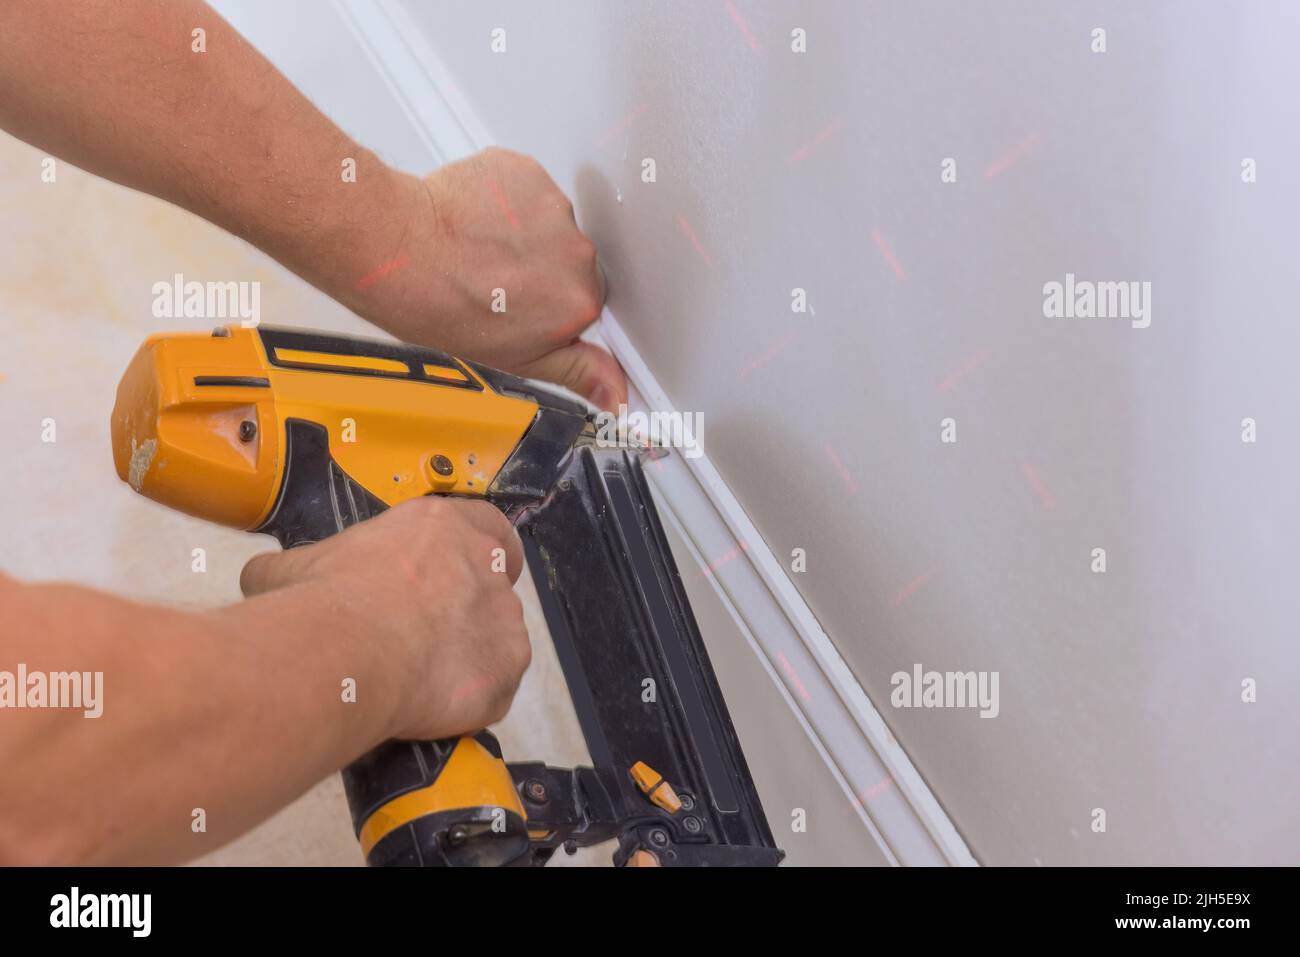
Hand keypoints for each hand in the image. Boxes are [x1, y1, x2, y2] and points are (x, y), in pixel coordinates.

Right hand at [239, 497, 530, 740]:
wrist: (347, 652)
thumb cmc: (322, 601)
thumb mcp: (290, 568)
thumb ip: (294, 567)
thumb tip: (266, 577)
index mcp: (439, 526)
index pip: (487, 525)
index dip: (482, 549)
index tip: (465, 572)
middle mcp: (482, 563)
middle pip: (494, 582)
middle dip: (470, 606)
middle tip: (431, 634)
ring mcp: (502, 614)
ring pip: (498, 636)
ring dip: (470, 653)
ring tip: (423, 679)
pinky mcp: (508, 665)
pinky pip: (498, 684)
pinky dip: (473, 696)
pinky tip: (436, 705)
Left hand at [349, 148, 626, 411]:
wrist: (400, 252)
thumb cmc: (445, 306)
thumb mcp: (518, 360)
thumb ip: (577, 371)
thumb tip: (615, 392)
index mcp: (580, 301)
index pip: (586, 300)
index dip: (552, 304)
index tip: (526, 305)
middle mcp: (576, 252)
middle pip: (570, 258)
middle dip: (541, 267)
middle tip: (498, 281)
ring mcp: (552, 208)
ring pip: (547, 221)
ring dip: (521, 232)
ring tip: (481, 249)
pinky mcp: (526, 173)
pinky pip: (525, 187)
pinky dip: (503, 199)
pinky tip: (475, 219)